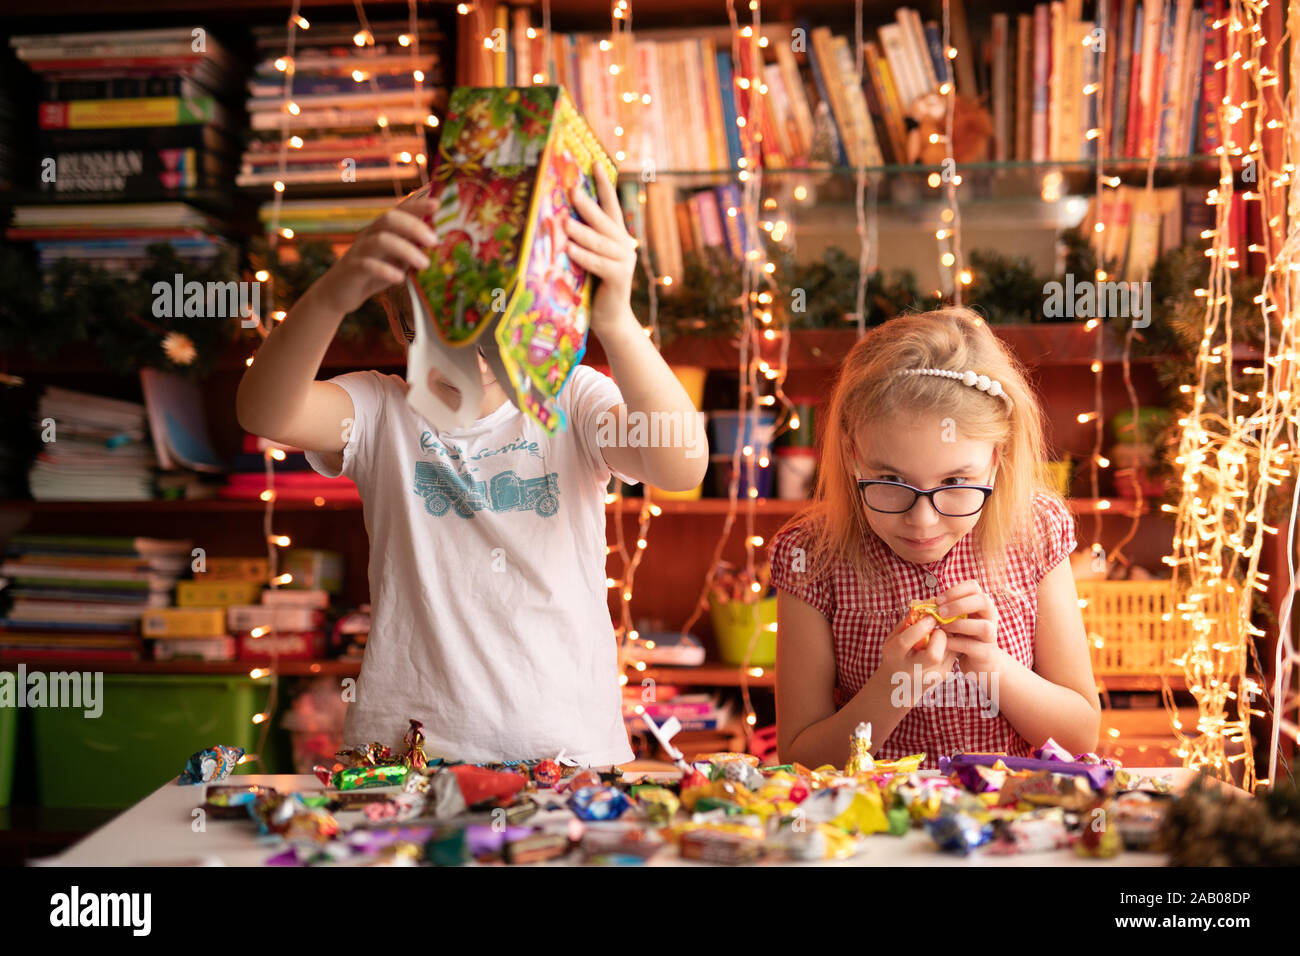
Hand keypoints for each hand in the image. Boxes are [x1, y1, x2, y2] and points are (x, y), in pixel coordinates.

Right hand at [316, 192, 439, 316]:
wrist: (338, 292)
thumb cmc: (374, 274)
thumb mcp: (396, 260)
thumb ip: (412, 250)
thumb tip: (439, 246)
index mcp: (382, 230)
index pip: (400, 210)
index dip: (417, 205)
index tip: (437, 204)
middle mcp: (370, 234)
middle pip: (389, 219)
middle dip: (414, 226)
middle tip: (434, 241)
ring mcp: (359, 250)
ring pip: (381, 240)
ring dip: (406, 250)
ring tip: (425, 264)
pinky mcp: (351, 269)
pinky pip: (367, 265)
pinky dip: (385, 270)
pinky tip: (399, 278)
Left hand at [563, 163, 637, 338]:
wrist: (609, 318)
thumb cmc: (591, 286)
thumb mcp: (586, 258)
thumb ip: (581, 239)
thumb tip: (557, 216)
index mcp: (617, 236)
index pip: (610, 204)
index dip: (604, 184)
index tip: (596, 162)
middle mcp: (624, 245)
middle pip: (604, 220)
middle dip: (587, 204)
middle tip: (572, 190)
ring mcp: (624, 261)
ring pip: (600, 242)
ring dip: (581, 232)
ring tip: (564, 223)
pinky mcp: (620, 277)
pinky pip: (599, 263)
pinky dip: (583, 256)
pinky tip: (569, 250)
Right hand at [878, 612, 957, 708]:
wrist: (899, 686)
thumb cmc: (895, 655)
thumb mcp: (893, 638)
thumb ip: (907, 623)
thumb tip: (926, 604)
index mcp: (894, 656)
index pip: (907, 641)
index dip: (921, 626)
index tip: (929, 616)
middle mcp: (912, 670)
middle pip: (933, 655)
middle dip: (939, 636)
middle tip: (938, 627)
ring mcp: (930, 676)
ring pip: (948, 652)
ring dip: (949, 636)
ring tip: (943, 629)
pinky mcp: (943, 675)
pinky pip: (953, 654)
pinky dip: (951, 642)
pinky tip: (945, 639)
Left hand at [932, 580, 1004, 673]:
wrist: (980, 662)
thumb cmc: (964, 636)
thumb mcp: (956, 619)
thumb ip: (947, 610)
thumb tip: (927, 603)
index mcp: (981, 604)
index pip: (974, 586)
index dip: (955, 591)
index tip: (938, 601)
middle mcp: (990, 617)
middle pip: (983, 601)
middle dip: (959, 605)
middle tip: (940, 613)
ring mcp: (991, 635)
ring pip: (984, 626)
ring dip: (960, 625)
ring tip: (943, 628)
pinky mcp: (987, 653)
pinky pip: (974, 646)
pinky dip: (957, 643)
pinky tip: (944, 642)